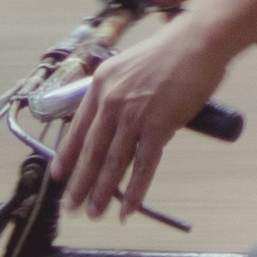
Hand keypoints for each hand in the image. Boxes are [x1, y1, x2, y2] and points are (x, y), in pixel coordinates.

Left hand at [57, 13, 235, 222]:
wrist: (197, 43)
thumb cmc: (170, 52)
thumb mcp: (129, 66)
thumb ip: (118, 91)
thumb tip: (114, 117)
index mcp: (101, 85)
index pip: (77, 128)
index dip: (67, 156)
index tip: (59, 176)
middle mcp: (111, 102)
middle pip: (91, 151)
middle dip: (79, 184)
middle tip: (70, 206)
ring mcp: (133, 115)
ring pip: (112, 163)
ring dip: (102, 192)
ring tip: (94, 212)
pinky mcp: (158, 126)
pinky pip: (143, 166)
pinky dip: (135, 191)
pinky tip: (128, 208)